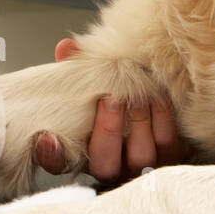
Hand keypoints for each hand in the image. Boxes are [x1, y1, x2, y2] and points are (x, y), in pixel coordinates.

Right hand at [34, 38, 189, 184]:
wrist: (150, 105)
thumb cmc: (111, 95)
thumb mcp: (90, 83)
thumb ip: (74, 68)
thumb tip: (66, 47)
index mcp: (79, 152)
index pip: (58, 164)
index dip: (51, 155)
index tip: (46, 137)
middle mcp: (108, 166)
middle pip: (104, 166)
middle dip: (108, 131)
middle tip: (110, 99)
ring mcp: (139, 165)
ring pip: (140, 158)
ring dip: (139, 125)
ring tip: (137, 96)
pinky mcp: (168, 157)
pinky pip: (168, 146)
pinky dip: (163, 120)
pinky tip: (159, 96)